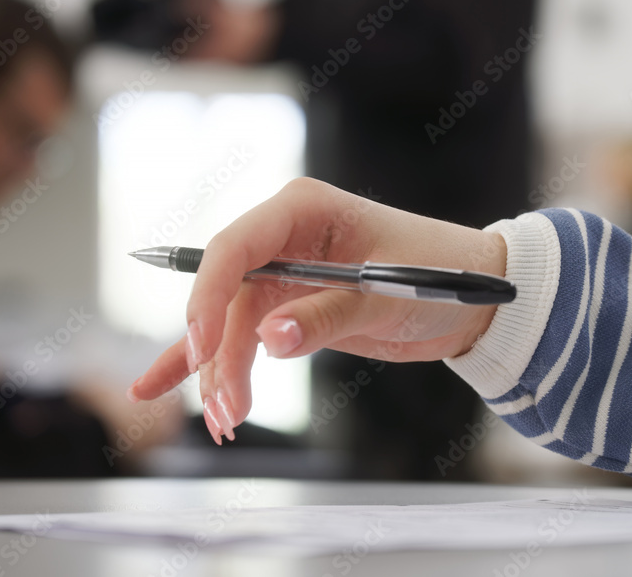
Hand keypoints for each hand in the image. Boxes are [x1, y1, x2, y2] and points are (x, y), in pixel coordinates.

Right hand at [127, 178, 507, 443]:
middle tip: (226, 408)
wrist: (471, 300)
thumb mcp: (389, 294)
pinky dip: (211, 361)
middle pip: (228, 295)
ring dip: (221, 372)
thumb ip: (328, 315)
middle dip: (220, 354)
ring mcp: (284, 274)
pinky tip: (160, 382)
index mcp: (304, 210)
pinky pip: (241, 334)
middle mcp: (284, 238)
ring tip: (225, 421)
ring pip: (231, 325)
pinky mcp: (291, 308)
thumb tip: (268, 338)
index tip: (203, 343)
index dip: (209, 293)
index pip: (236, 246)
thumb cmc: (440, 274)